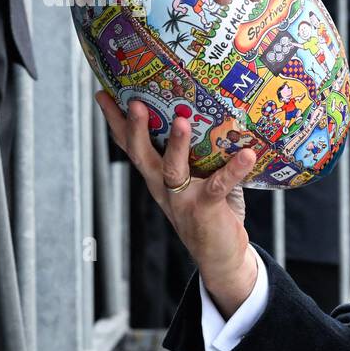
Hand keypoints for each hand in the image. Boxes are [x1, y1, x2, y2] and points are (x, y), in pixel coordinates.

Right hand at [95, 92, 258, 317]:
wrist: (221, 257)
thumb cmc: (212, 209)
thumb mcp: (199, 176)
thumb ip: (200, 150)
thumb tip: (215, 108)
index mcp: (157, 177)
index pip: (130, 146)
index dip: (115, 122)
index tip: (102, 94)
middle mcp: (163, 187)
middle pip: (141, 155)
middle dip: (134, 128)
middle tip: (133, 102)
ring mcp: (182, 199)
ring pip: (173, 169)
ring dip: (176, 145)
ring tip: (182, 121)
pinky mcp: (206, 209)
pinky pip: (218, 186)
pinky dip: (233, 169)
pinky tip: (247, 154)